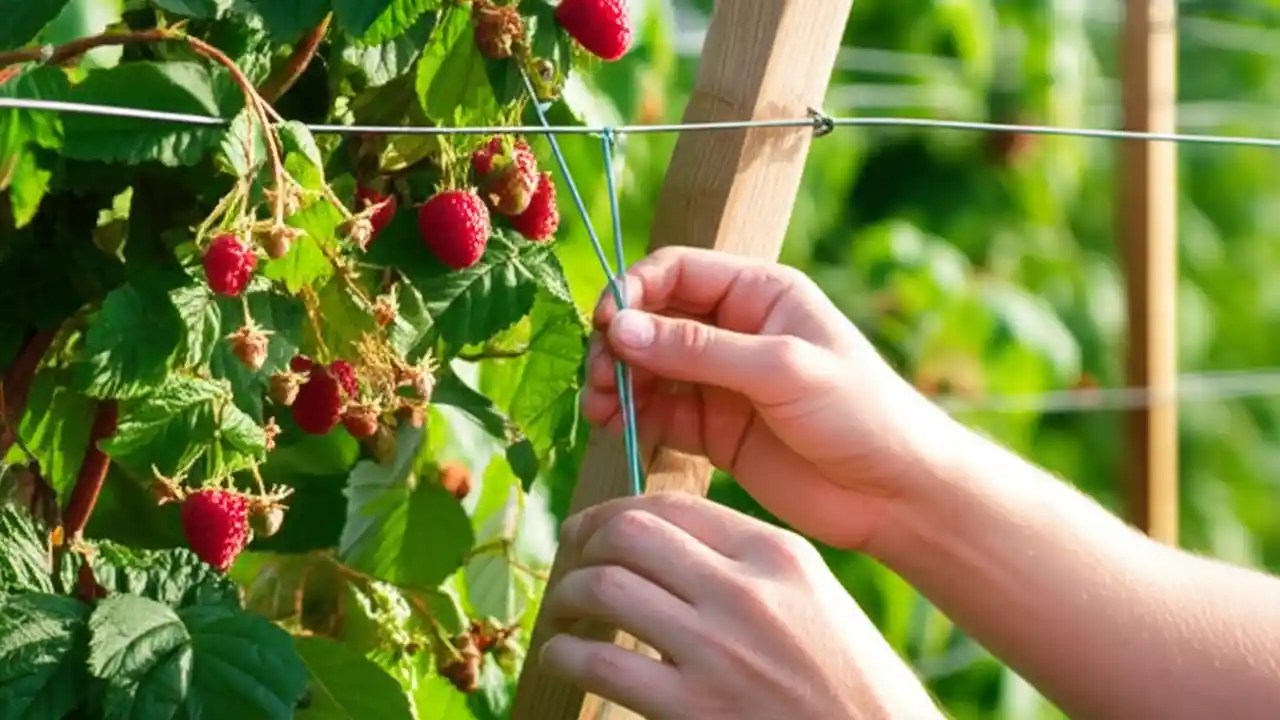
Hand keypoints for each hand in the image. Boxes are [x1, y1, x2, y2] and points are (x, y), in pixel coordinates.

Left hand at [538, 493, 942, 719]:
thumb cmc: (849, 681)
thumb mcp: (814, 597)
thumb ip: (749, 564)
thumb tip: (668, 544)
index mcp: (778, 555)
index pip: (672, 506)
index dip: (615, 510)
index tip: (593, 528)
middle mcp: (745, 592)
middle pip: (630, 534)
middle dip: (585, 543)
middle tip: (571, 562)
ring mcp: (717, 652)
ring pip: (605, 588)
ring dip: (566, 596)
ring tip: (561, 612)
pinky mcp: (694, 711)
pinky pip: (600, 664)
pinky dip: (565, 654)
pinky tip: (565, 657)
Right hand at [583, 246, 960, 550]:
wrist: (897, 494)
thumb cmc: (859, 413)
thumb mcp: (781, 370)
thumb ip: (698, 349)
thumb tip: (620, 328)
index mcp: (759, 293)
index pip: (676, 271)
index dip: (633, 291)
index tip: (605, 324)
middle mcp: (734, 329)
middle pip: (651, 320)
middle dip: (618, 345)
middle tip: (598, 380)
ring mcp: (722, 381)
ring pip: (647, 369)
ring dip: (616, 383)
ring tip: (599, 410)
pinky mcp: (715, 429)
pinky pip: (659, 413)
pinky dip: (632, 417)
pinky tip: (616, 429)